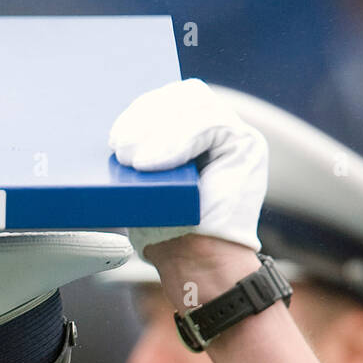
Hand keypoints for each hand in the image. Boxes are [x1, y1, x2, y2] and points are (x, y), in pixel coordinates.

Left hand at [108, 78, 266, 258]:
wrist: (199, 266)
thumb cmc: (168, 232)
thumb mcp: (145, 183)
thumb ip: (140, 154)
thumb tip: (116, 135)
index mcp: (194, 135)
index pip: (171, 99)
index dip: (142, 110)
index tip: (115, 135)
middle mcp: (220, 131)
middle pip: (184, 96)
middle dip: (148, 116)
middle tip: (120, 146)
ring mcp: (237, 136)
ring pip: (196, 108)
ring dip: (158, 131)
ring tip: (132, 159)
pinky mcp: (247, 146)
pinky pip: (210, 126)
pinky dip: (176, 142)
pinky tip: (151, 163)